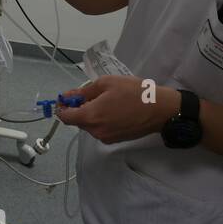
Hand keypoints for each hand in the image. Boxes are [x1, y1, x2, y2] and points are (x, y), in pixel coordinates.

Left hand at [55, 76, 181, 144]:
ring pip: (89, 125)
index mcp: (90, 117)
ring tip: (107, 100)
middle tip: (91, 94)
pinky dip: (101, 120)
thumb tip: (67, 96)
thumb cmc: (134, 93)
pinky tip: (114, 109)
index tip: (67, 98)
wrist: (160, 109)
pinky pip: (100, 129)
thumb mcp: (107, 83)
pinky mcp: (115, 140)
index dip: (62, 107)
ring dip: (91, 114)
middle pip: (77, 121)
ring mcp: (106, 138)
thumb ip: (84, 91)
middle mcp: (95, 131)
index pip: (65, 117)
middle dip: (79, 108)